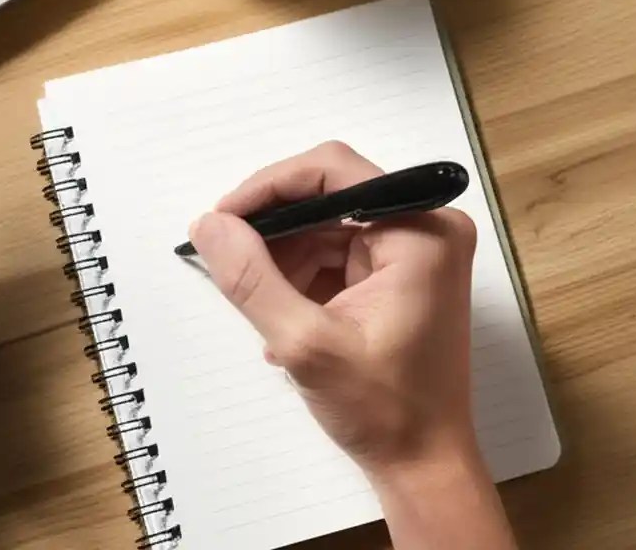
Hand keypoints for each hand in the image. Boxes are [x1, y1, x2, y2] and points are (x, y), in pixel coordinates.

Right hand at [189, 142, 514, 548]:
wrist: (423, 464)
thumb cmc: (384, 410)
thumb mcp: (304, 343)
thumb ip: (252, 278)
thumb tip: (209, 225)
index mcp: (421, 232)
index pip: (332, 171)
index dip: (269, 188)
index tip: (223, 219)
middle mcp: (426, 229)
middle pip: (327, 197)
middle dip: (274, 230)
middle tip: (229, 261)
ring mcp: (415, 253)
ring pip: (325, 227)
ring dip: (285, 261)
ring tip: (265, 309)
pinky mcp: (400, 276)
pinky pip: (336, 254)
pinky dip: (301, 279)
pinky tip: (284, 320)